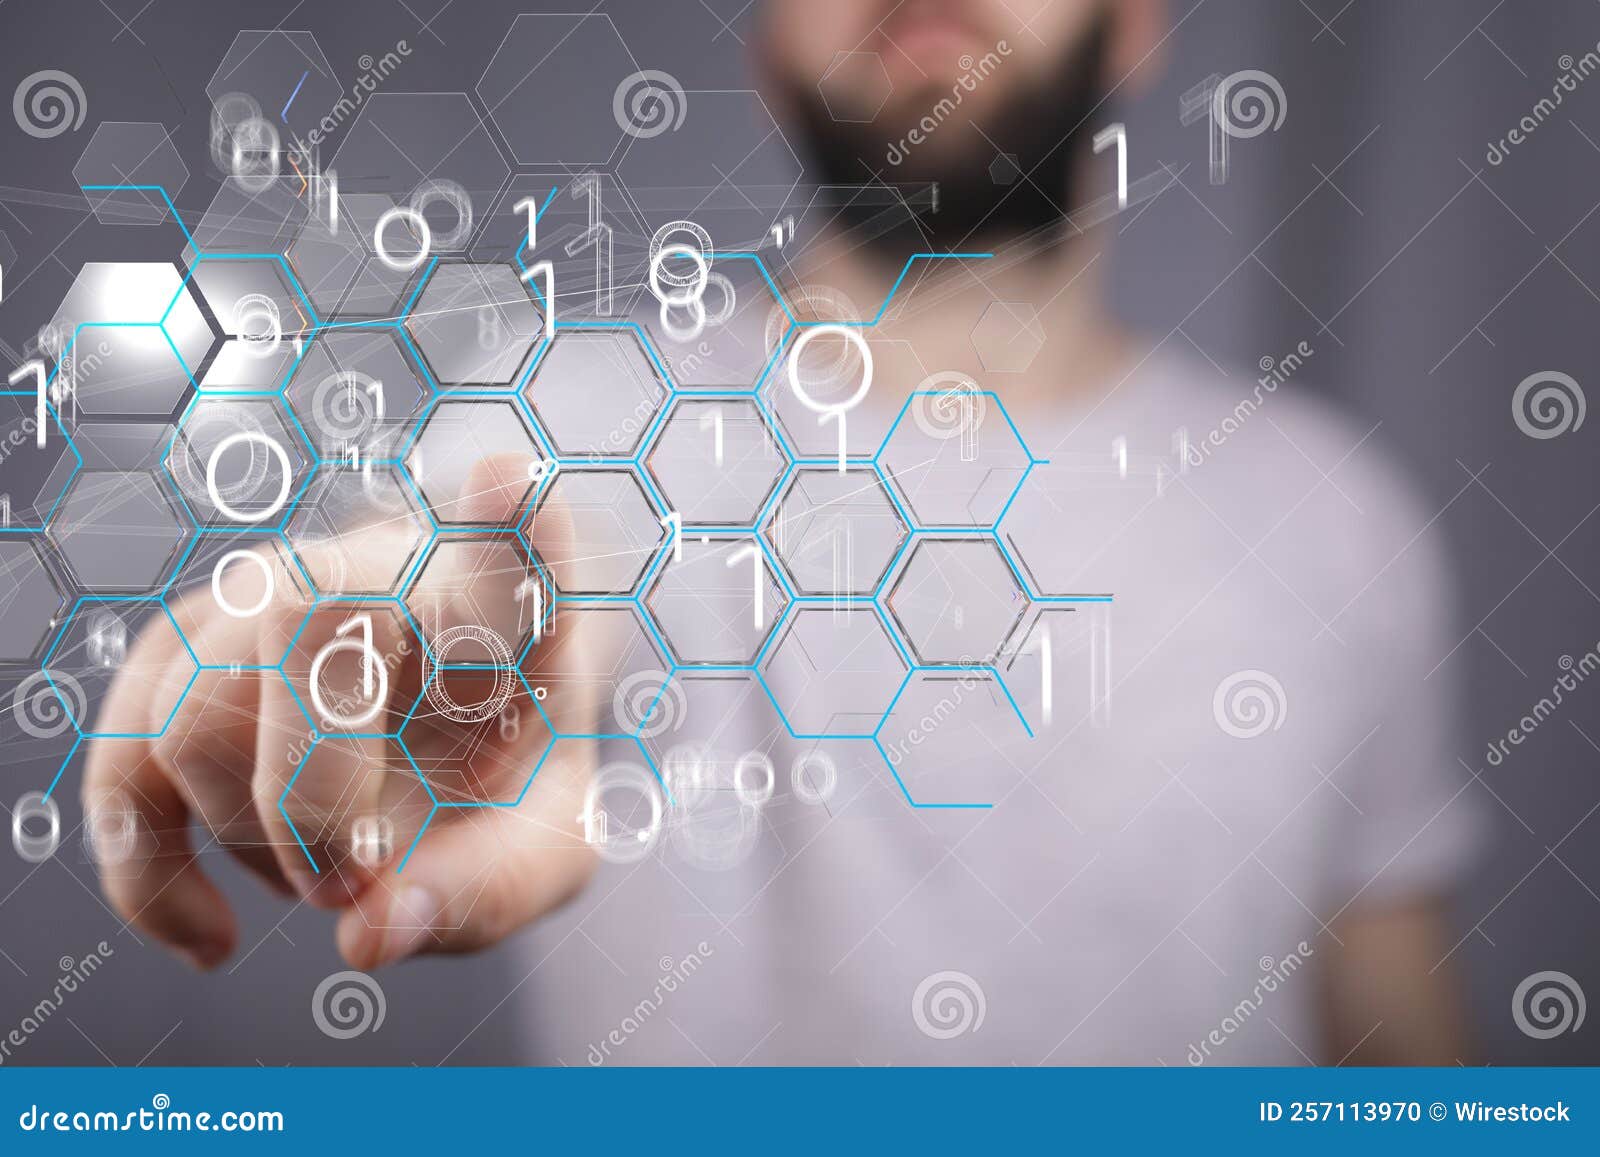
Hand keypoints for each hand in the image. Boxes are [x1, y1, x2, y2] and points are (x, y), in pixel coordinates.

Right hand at [82, 455, 600, 970]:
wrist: (453, 724)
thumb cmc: (507, 770)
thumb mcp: (544, 849)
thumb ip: (486, 892)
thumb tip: (368, 934)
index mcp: (502, 610)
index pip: (510, 547)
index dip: (508, 522)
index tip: (509, 481)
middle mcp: (378, 570)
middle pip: (300, 630)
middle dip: (309, 794)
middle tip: (357, 877)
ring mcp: (267, 598)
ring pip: (198, 715)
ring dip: (254, 844)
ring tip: (333, 876)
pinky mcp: (188, 650)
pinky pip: (122, 760)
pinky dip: (148, 871)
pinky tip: (210, 939)